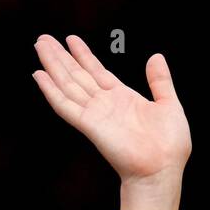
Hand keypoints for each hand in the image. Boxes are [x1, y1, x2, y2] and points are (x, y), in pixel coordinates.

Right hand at [32, 34, 190, 187]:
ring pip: (68, 85)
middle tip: (44, 38)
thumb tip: (156, 57)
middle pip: (78, 75)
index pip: (98, 71)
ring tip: (40, 45)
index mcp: (123, 98)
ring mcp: (96, 114)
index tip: (71, 39)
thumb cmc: (170, 147)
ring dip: (53, 65)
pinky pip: (66, 106)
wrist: (162, 171)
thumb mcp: (169, 105)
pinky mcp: (90, 125)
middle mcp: (106, 104)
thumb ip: (160, 81)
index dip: (83, 55)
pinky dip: (51, 91)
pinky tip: (39, 76)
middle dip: (61, 56)